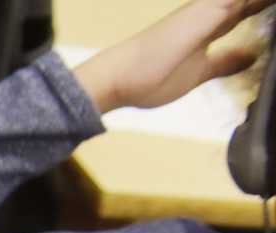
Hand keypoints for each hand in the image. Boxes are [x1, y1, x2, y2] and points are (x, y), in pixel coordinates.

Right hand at [75, 0, 274, 114]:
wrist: (119, 77)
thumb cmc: (149, 78)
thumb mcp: (199, 73)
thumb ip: (224, 62)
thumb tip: (249, 57)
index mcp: (211, 24)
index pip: (249, 8)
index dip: (265, 7)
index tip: (273, 15)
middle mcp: (213, 9)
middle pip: (251, 0)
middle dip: (265, 4)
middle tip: (275, 11)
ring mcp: (211, 7)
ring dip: (261, 1)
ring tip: (270, 6)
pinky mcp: (212, 9)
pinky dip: (258, 1)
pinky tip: (267, 4)